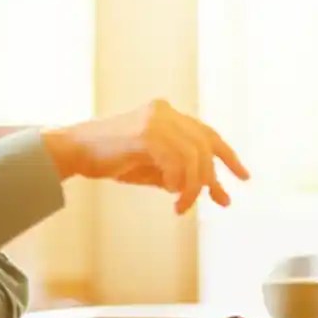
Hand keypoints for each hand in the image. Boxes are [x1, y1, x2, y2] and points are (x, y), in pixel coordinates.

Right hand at [43, 99, 249, 213]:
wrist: (74, 151)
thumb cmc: (111, 160)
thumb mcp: (153, 167)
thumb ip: (180, 173)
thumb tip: (212, 190)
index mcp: (168, 114)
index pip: (208, 133)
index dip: (228, 156)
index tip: (244, 178)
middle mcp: (165, 112)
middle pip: (206, 145)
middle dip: (214, 177)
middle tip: (221, 201)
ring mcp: (156, 120)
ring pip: (194, 157)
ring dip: (193, 187)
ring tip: (182, 205)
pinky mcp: (146, 133)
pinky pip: (177, 163)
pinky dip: (178, 183)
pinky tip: (169, 194)